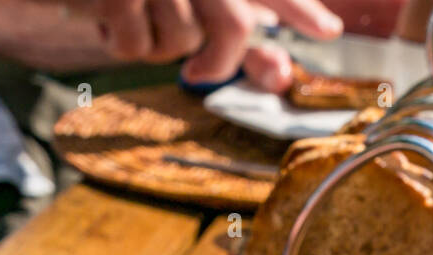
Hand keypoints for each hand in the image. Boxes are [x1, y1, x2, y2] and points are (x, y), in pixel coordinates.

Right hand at [0, 0, 341, 82]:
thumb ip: (227, 15)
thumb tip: (273, 60)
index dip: (296, 6)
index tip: (328, 30)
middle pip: (230, 25)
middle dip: (217, 60)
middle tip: (198, 70)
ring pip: (178, 42)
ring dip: (156, 41)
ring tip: (131, 10)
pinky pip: (135, 46)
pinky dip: (121, 40)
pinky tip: (104, 13)